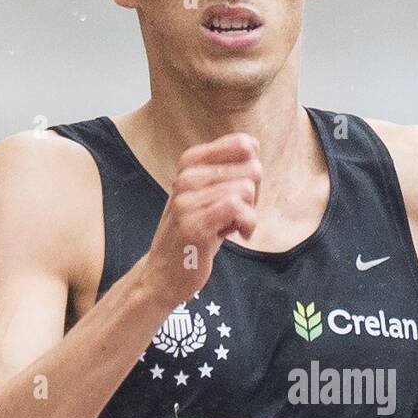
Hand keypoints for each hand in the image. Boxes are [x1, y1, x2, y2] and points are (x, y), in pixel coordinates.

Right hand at [145, 133, 261, 305]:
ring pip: (247, 189)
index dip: (252, 170)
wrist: (164, 273)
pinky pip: (238, 208)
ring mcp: (188, 200)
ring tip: (231, 227)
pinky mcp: (195, 225)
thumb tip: (254, 145)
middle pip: (251, 168)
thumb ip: (225, 169)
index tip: (239, 191)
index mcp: (190, 163)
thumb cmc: (194, 232)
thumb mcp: (205, 193)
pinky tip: (238, 236)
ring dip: (249, 214)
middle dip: (254, 195)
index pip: (243, 144)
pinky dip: (248, 224)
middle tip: (236, 215)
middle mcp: (186, 176)